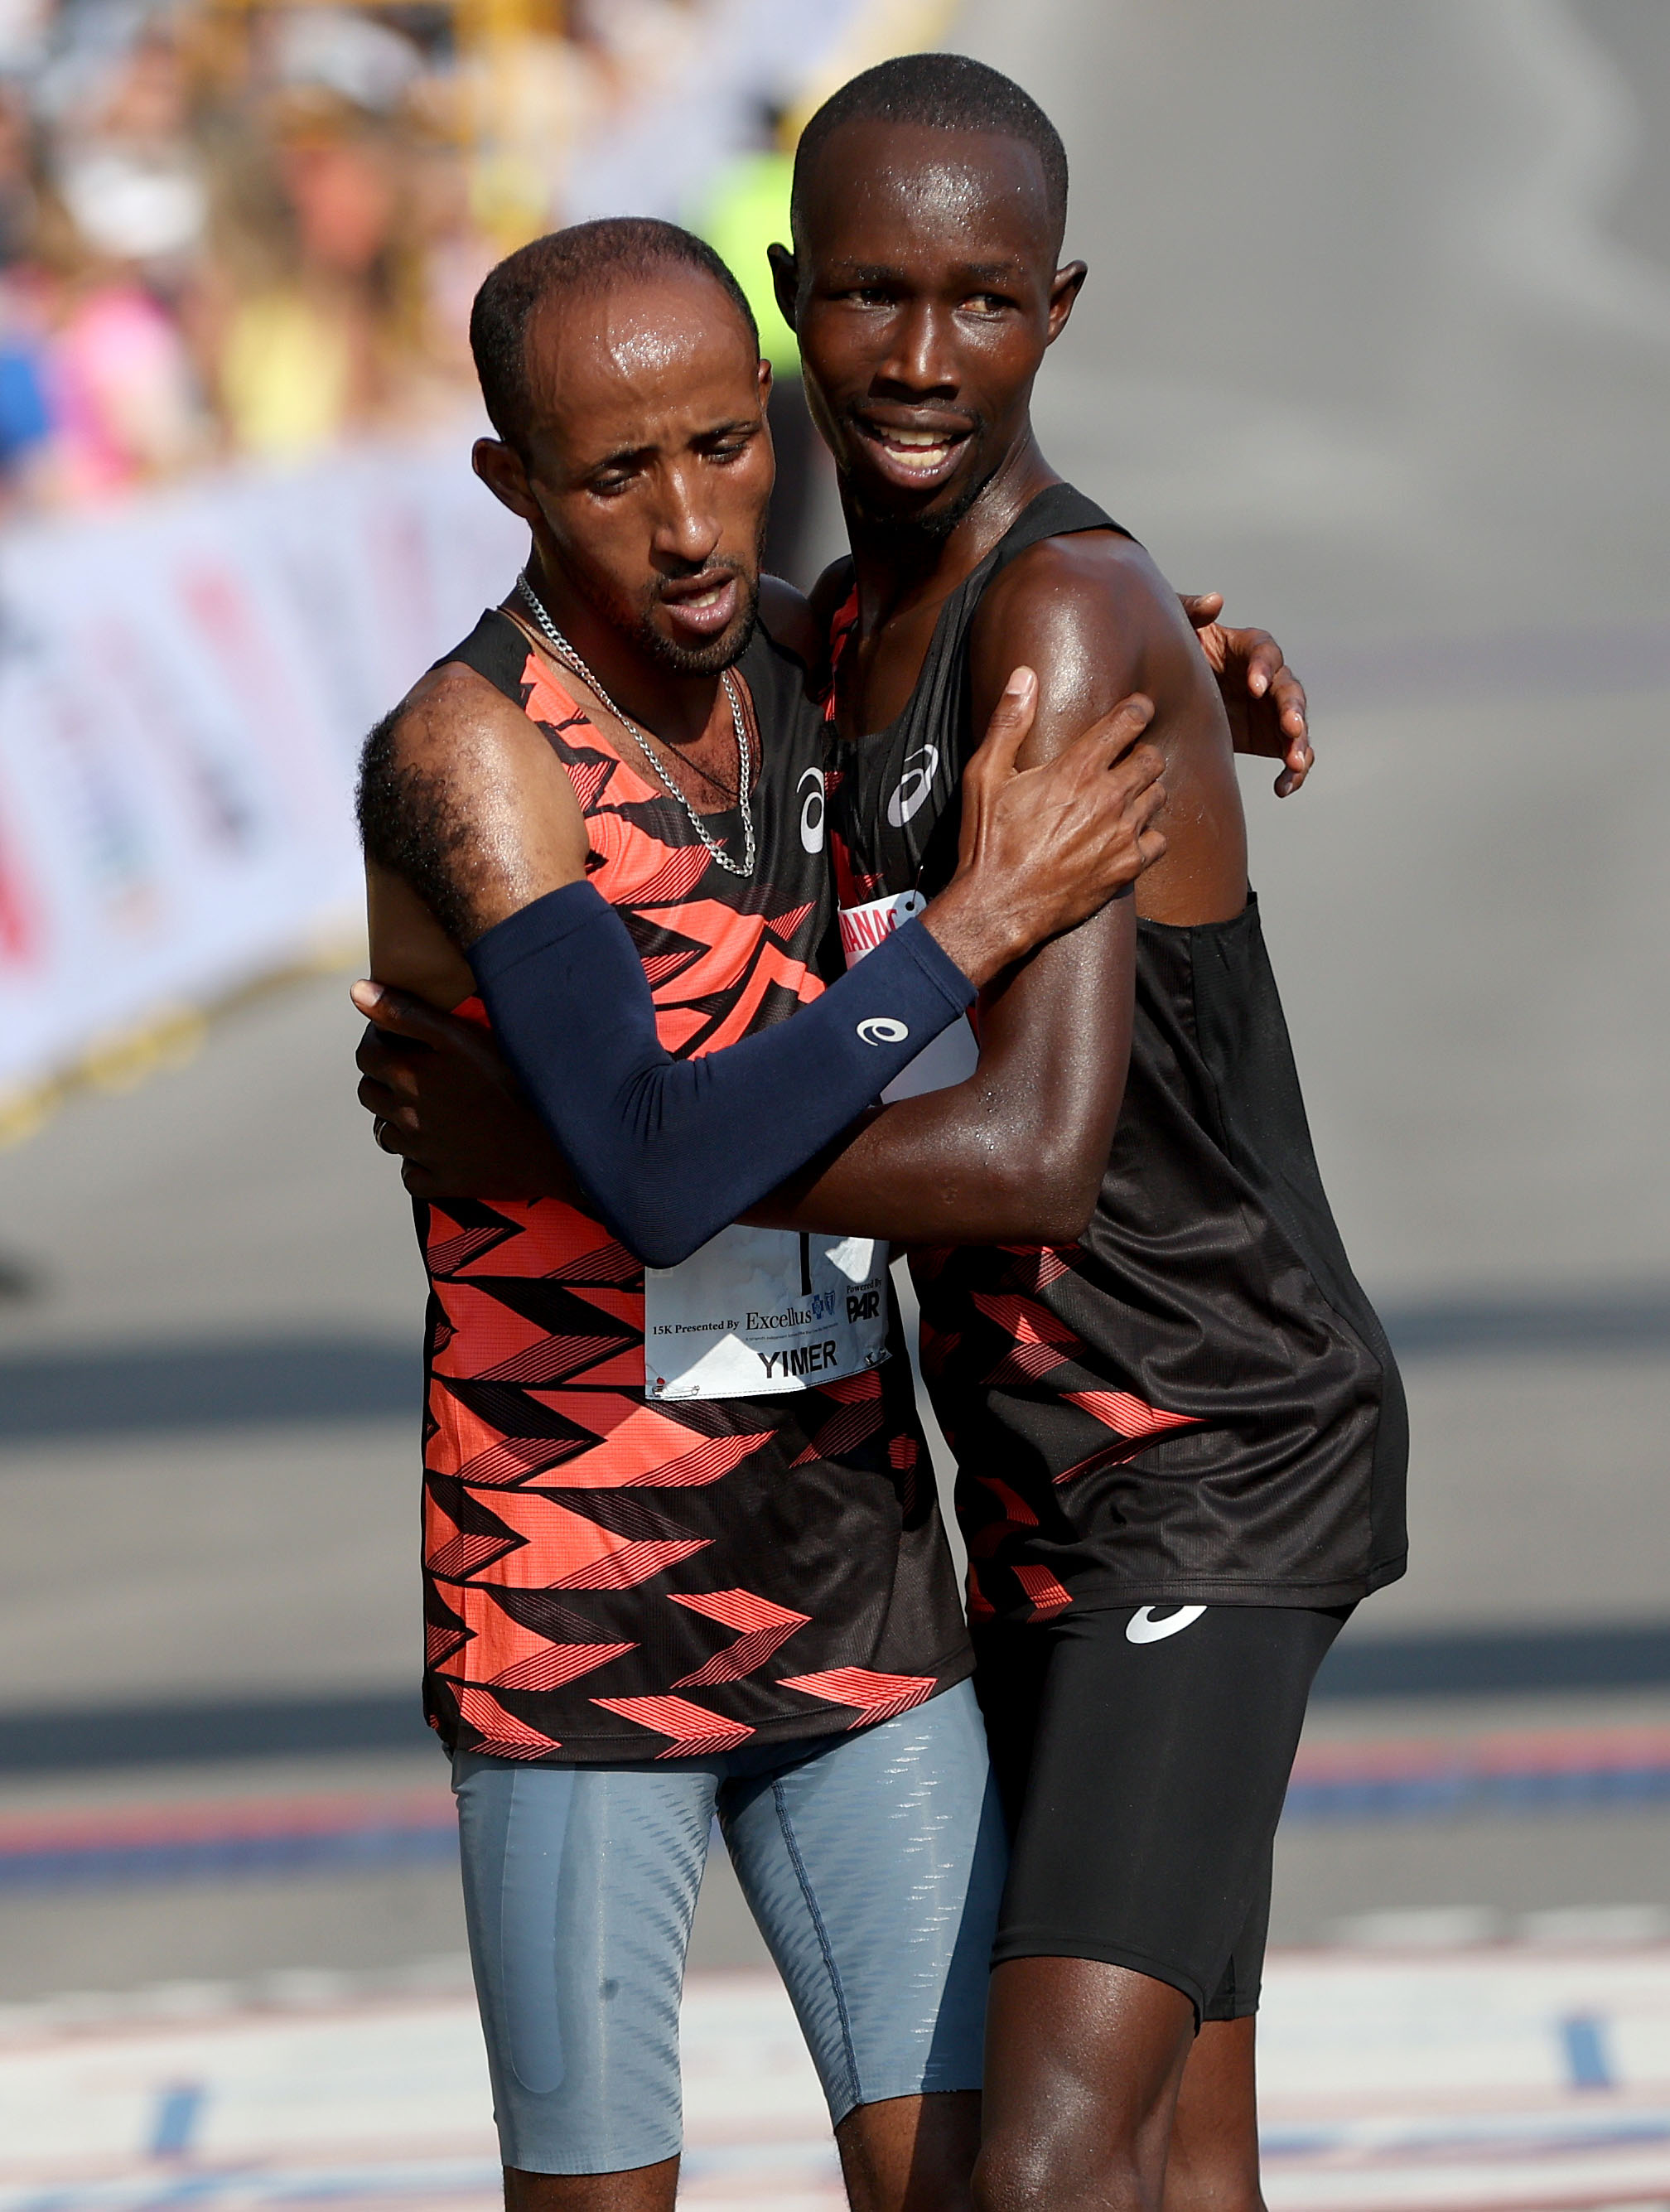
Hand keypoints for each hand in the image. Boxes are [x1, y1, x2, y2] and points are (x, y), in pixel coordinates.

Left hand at [350, 981, 576, 1202]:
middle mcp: (405, 1116)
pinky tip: (441, 1148)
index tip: (402, 1039)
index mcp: (406, 1077)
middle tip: (418, 1071)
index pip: (366, 1056)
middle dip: (385, 1079)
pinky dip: (418, 1161)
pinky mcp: (441, 1182)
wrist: (547, 1142)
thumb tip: (356, 991)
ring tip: (430, 1108)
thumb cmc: (509, 1080)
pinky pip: (411, 1174)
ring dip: (397, 1119)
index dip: (379, 1042)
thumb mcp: (460, 1036)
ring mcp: (421, 1153)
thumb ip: (406, 1012)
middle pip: (369, 1094)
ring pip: (386, 1134)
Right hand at [923, 668, 1165, 982]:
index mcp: (1076, 769)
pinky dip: (1149, 836)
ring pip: (1159, 797)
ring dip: (1146, 793)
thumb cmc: (988, 842)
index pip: (1128, 722)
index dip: (1138, 709)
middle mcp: (1108, 797)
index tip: (1139, 708)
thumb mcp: (985, 776)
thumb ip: (1008, 722)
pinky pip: (1160, 841)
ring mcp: (1122, 834)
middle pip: (1153, 759)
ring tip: (1126, 798)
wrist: (998, 906)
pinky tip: (1129, 836)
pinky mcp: (1127, 867)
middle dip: (1143, 754)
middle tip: (1127, 761)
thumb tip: (1024, 676)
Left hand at [1179, 592, 1311, 795]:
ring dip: (1300, 743)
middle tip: (1291, 727)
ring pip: (1296, 725)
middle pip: (1289, 690)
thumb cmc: (1171, 652)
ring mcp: (1270, 710)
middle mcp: (1266, 678)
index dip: (1264, 667)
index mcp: (1246, 648)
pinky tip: (1283, 789)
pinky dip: (1292, 773)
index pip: (1265, 651)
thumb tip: (1216, 601)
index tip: (1254, 686)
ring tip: (1297, 763)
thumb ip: (1190, 611)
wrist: (1165, 693)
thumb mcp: (1174, 628)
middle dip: (1292, 709)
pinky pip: (1289, 755)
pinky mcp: (1269, 738)